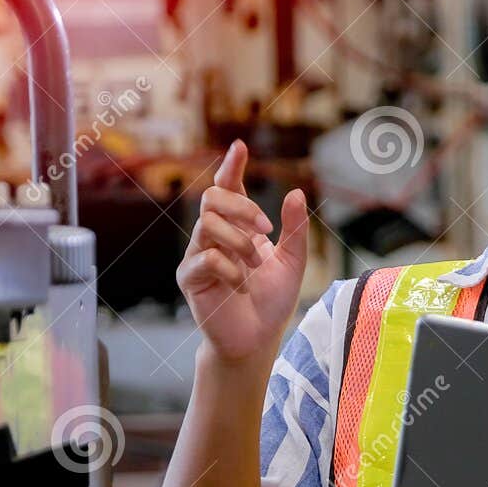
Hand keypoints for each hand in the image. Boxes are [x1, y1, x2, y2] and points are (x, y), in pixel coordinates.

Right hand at [177, 140, 309, 364]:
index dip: (231, 166)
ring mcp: (198, 256)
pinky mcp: (190, 278)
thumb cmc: (271, 301)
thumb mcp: (293, 262)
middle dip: (242, 206)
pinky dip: (230, 268)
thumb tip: (297, 194)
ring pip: (208, 224)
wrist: (257, 340)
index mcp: (237, 227)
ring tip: (254, 266)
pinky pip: (206, 258)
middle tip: (266, 229)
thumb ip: (295, 229)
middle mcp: (214, 237)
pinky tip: (240, 286)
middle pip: (213, 198)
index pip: (228, 188)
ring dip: (240, 242)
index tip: (240, 146)